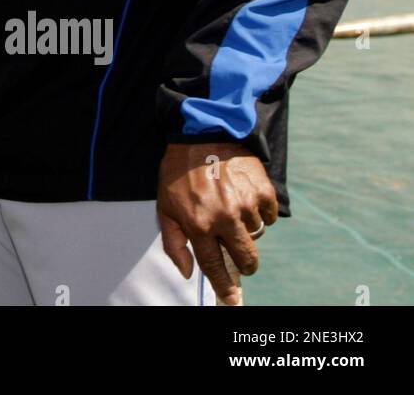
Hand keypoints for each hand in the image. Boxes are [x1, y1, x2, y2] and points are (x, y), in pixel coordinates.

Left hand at [157, 141, 278, 304]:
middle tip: (240, 255)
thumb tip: (188, 272)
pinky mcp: (263, 191)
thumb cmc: (178, 171)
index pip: (215, 266)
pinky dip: (260, 210)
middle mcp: (225, 218)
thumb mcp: (164, 205)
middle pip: (246, 259)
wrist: (201, 133)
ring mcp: (246, 205)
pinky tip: (244, 195)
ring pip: (257, 234)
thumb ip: (174, 242)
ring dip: (247, 227)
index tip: (233, 300)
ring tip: (231, 204)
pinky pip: (269, 215)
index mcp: (199, 224)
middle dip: (246, 264)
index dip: (226, 287)